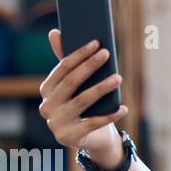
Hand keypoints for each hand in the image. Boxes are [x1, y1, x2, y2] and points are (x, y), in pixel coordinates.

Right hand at [38, 29, 128, 160]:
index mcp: (46, 90)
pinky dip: (110, 116)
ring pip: (82, 101)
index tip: (96, 43)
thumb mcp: (76, 86)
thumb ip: (67, 63)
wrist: (91, 139)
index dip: (79, 55)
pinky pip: (93, 124)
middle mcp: (46, 106)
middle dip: (90, 66)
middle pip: (71, 82)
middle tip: (107, 54)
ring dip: (102, 88)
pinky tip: (124, 108)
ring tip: (119, 78)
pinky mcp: (68, 137)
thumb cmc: (84, 107)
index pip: (62, 69)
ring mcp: (56, 123)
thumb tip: (55, 32)